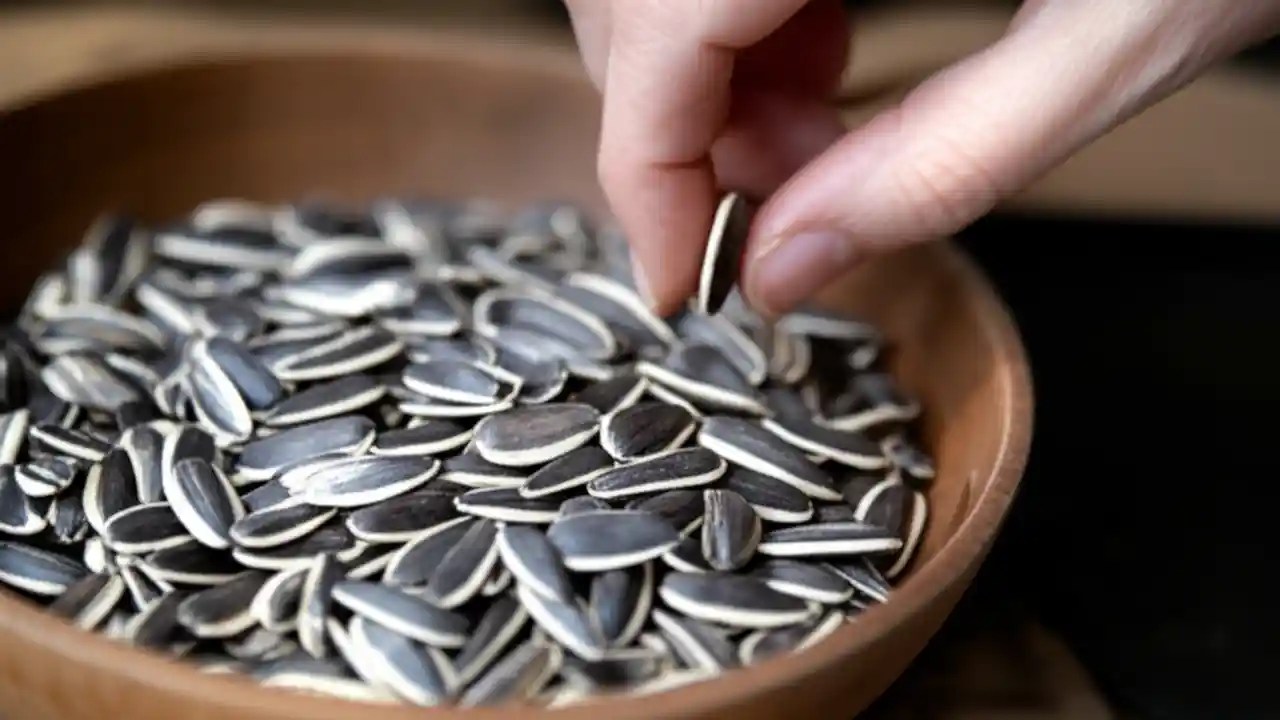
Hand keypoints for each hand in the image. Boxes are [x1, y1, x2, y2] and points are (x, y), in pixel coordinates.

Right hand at [565, 0, 1279, 315]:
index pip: (661, 31)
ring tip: (819, 138)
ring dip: (711, 90)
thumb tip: (785, 267)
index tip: (682, 274)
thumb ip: (941, 165)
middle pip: (635, 11)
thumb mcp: (1108, 48)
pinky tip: (820, 56)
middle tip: (782, 205)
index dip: (647, 167)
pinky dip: (741, 35)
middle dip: (685, 135)